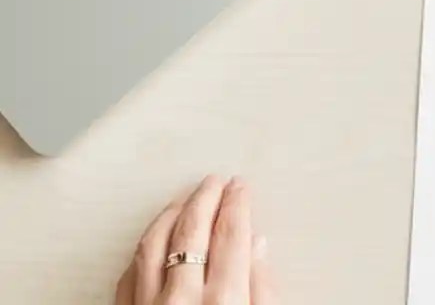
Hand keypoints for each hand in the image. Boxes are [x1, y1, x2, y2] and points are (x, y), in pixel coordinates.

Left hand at [115, 176, 279, 304]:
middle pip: (192, 230)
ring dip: (171, 214)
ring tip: (184, 200)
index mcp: (224, 300)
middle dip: (206, 198)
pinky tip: (156, 238)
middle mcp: (182, 297)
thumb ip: (263, 291)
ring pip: (154, 243)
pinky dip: (146, 248)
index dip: (237, 203)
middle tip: (215, 182)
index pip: (231, 234)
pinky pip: (130, 271)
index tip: (240, 188)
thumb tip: (257, 249)